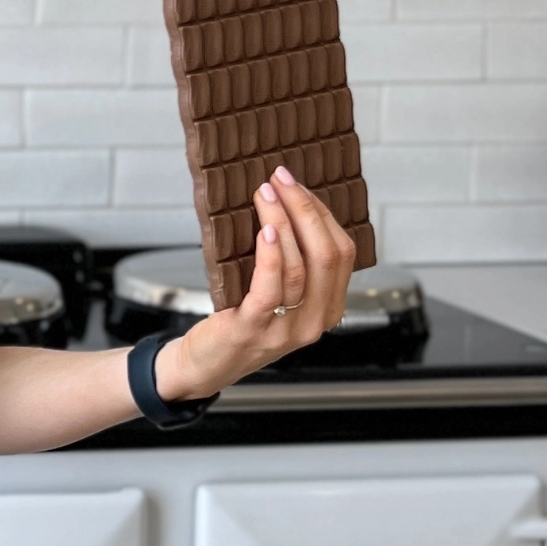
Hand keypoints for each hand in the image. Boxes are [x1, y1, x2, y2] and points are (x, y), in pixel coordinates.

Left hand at [153, 168, 356, 396]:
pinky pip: (270, 288)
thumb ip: (294, 264)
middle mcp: (315, 322)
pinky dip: (271, 254)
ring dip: (282, 222)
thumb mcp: (280, 296)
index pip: (341, 253)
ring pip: (299, 267)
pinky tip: (263, 230)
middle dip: (305, 209)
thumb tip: (288, 203)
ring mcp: (286, 329)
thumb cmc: (240, 322)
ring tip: (264, 194)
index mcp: (328, 309)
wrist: (205, 366)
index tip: (299, 184)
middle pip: (326, 255)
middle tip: (281, 179)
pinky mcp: (252, 329)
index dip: (323, 213)